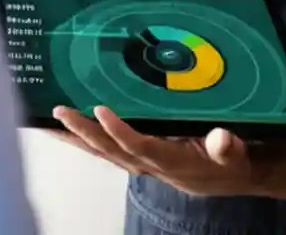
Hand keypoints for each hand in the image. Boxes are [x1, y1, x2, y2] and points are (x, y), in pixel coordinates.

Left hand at [48, 106, 285, 199]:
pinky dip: (84, 139)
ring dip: (75, 137)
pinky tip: (65, 129)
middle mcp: (151, 165)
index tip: (100, 109)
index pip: (140, 146)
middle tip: (60, 112)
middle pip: (111, 150)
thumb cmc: (234, 161)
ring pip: (102, 151)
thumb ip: (227, 148)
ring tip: (48, 122)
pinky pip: (106, 149)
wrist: (234, 176)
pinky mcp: (138, 157)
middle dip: (83, 132)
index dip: (119, 130)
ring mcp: (142, 162)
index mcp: (172, 161)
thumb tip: (221, 139)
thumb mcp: (238, 154)